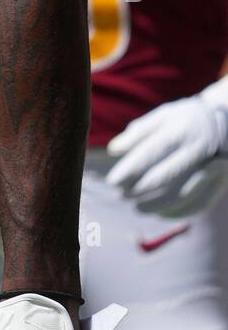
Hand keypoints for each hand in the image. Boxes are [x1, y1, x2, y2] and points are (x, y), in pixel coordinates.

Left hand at [106, 84, 227, 217]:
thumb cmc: (187, 120)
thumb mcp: (164, 116)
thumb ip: (138, 133)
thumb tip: (113, 150)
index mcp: (181, 130)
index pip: (151, 152)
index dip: (130, 169)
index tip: (113, 181)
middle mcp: (198, 149)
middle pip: (166, 176)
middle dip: (140, 190)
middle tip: (122, 196)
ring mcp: (213, 168)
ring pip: (182, 195)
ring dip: (156, 205)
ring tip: (137, 207)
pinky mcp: (221, 184)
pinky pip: (199, 205)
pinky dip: (177, 213)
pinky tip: (160, 213)